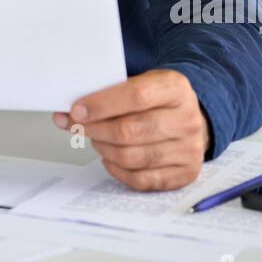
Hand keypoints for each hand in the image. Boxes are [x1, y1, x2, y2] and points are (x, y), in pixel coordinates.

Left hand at [52, 68, 210, 191]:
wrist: (190, 118)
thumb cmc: (158, 100)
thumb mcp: (142, 82)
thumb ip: (111, 93)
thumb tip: (70, 112)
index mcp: (176, 88)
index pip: (135, 96)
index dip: (101, 105)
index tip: (76, 111)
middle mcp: (187, 119)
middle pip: (131, 131)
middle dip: (96, 130)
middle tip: (78, 127)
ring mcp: (189, 149)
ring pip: (133, 157)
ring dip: (104, 149)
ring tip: (95, 140)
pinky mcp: (185, 173)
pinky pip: (142, 179)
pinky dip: (117, 170)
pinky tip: (109, 158)